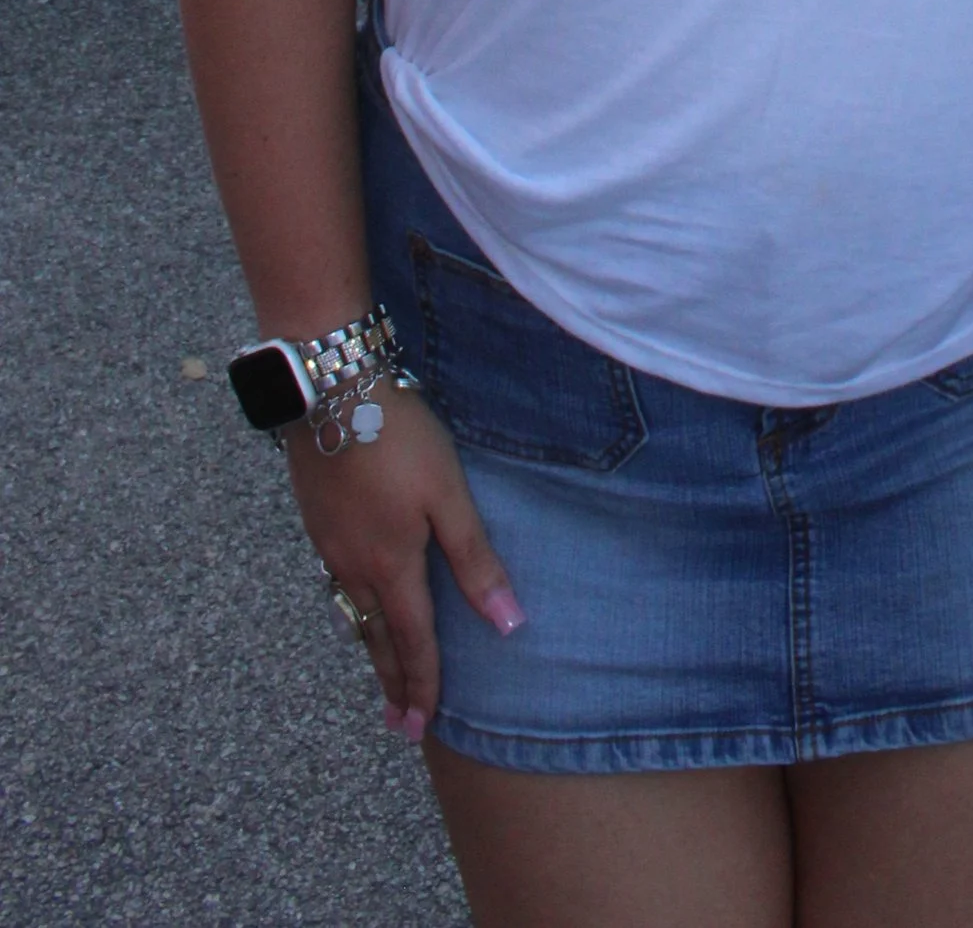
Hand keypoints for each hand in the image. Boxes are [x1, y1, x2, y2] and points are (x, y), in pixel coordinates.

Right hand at [285, 387, 522, 739]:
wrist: (329, 392)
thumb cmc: (398, 439)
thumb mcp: (448, 494)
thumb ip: (475, 558)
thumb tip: (507, 623)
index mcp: (391, 566)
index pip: (412, 641)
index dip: (423, 684)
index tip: (424, 726)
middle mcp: (354, 567)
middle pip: (376, 639)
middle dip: (392, 683)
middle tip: (401, 726)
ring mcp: (330, 546)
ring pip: (353, 614)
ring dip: (371, 651)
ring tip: (384, 677)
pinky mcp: (317, 523)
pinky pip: (338, 586)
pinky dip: (353, 613)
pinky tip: (357, 607)